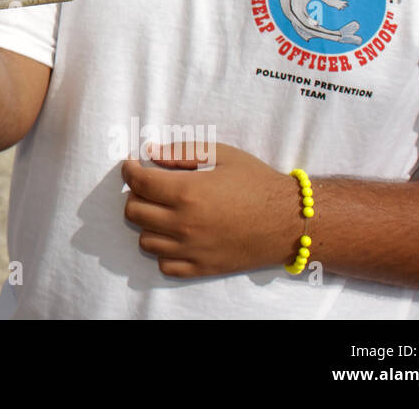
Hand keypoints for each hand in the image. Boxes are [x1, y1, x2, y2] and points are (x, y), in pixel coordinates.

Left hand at [120, 142, 297, 277]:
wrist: (289, 219)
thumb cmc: (256, 182)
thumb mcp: (221, 155)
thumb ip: (182, 152)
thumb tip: (150, 151)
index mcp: (186, 193)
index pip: (138, 182)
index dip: (129, 169)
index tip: (132, 164)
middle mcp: (183, 224)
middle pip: (134, 211)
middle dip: (136, 194)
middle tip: (150, 186)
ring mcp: (191, 249)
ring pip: (145, 240)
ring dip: (147, 223)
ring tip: (162, 210)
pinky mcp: (202, 267)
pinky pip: (165, 265)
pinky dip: (163, 251)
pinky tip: (174, 236)